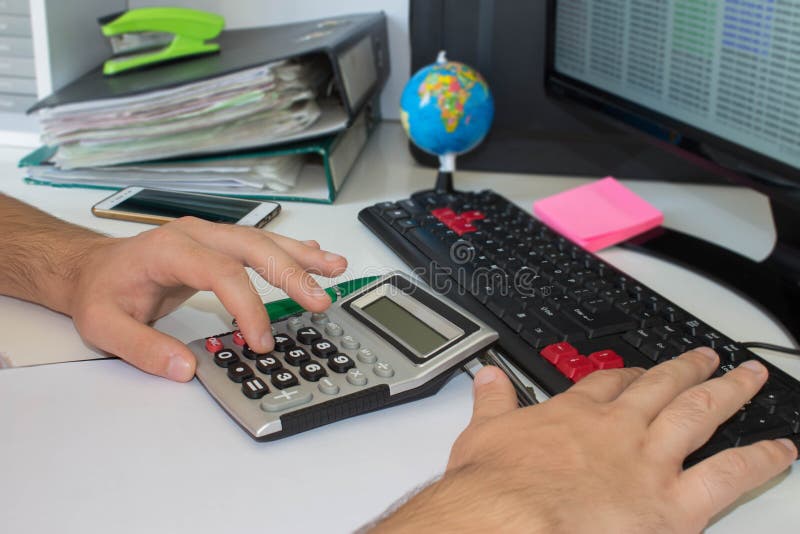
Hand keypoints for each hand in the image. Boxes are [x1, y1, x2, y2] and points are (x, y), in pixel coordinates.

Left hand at [67, 217, 345, 380]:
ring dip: (302, 256)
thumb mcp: (105, 326)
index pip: (222, 274)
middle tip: (320, 299)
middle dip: (292, 273)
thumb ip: (143, 348)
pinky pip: (259, 245)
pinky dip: (290, 251)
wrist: (93, 268)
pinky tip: (313, 256)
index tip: (260, 341)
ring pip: (263, 241)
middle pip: (254, 248)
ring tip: (336, 267)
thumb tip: (184, 368)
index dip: (248, 307)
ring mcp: (209, 237)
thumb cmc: (101, 291)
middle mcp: (195, 236)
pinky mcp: (218, 246)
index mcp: (169, 249)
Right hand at [375, 349, 796, 532]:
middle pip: (662, 387)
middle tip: (708, 357)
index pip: (609, 384)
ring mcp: (651, 461)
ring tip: (749, 379)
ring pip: (700, 415)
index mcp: (576, 415)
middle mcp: (620, 429)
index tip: (640, 371)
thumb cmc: (496, 487)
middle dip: (688, 369)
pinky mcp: (674, 503)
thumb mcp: (482, 434)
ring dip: (729, 394)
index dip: (629, 374)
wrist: (512, 521)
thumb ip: (492, 402)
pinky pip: (728, 476)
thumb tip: (487, 378)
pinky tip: (779, 451)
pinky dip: (759, 461)